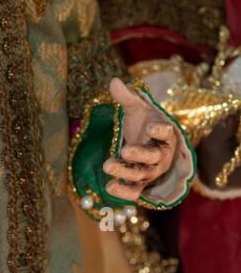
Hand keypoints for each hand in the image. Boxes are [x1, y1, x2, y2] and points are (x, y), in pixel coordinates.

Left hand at [102, 77, 177, 201]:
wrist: (145, 141)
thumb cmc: (143, 121)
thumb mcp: (136, 107)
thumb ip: (126, 96)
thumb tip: (114, 81)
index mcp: (164, 135)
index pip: (165, 133)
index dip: (160, 130)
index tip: (151, 127)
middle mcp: (161, 155)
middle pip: (153, 157)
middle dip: (139, 154)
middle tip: (124, 150)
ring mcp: (152, 171)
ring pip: (142, 174)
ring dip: (125, 172)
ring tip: (107, 166)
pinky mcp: (141, 183)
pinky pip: (135, 191)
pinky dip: (124, 191)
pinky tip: (108, 188)